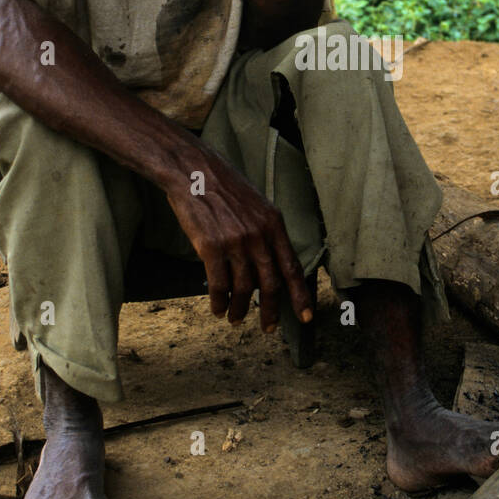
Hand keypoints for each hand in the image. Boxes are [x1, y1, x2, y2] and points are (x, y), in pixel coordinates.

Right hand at [165, 149, 313, 334]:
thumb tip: (269, 265)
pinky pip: (219, 285)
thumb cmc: (223, 187)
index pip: (292, 267)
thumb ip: (265, 233)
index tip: (306, 317)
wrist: (192, 170)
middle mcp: (259, 235)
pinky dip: (219, 302)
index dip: (300, 295)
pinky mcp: (210, 247)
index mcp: (274, 224)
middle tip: (268, 327)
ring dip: (240, 309)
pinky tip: (217, 308)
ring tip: (235, 318)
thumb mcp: (256, 205)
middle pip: (270, 284)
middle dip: (271, 311)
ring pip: (244, 288)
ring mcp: (235, 242)